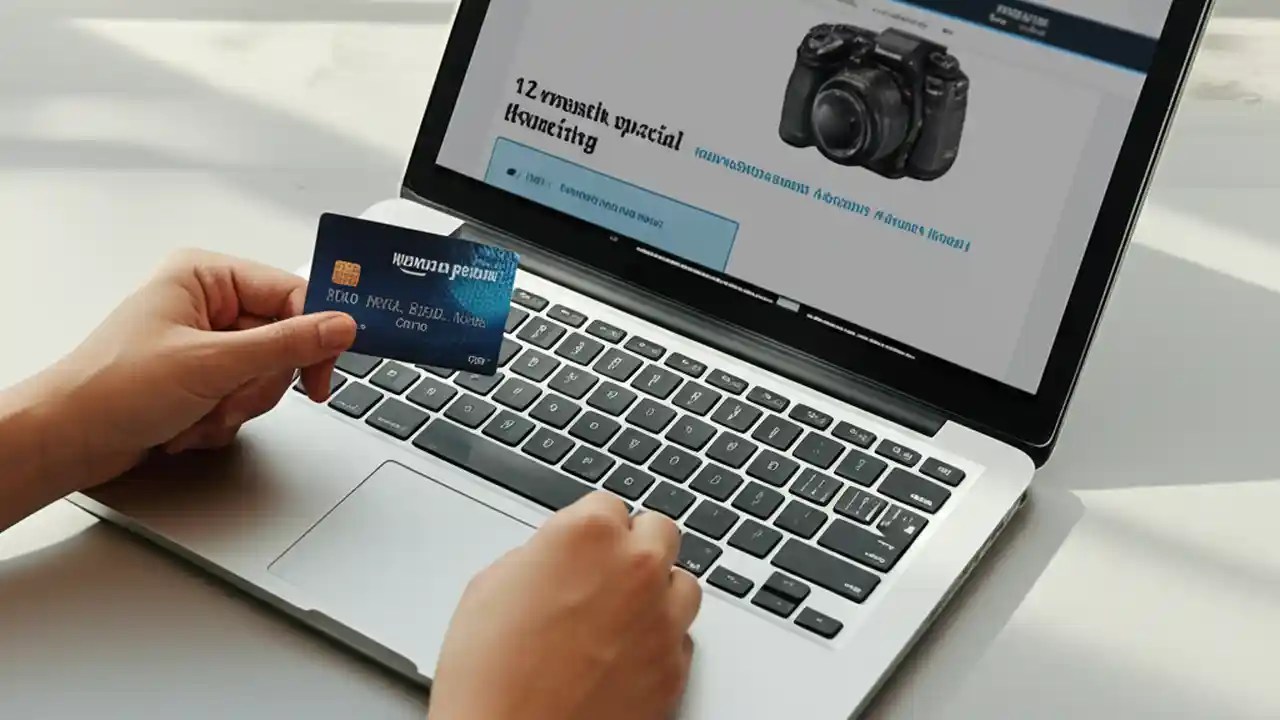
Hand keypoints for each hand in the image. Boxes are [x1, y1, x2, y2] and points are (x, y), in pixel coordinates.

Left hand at [45, 249, 355, 489]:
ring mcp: (207, 343)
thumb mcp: (212, 364)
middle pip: (283, 340)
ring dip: (240, 405)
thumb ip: (285, 344)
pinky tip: (190, 423)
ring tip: (201, 413)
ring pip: (268, 374)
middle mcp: (208, 303)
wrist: (68, 441)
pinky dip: (225, 418)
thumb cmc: (111, 388)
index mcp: (205, 275)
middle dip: (260, 382)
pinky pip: (246, 396)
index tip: (324, 368)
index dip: (314, 332)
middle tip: (233, 398)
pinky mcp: (204, 377)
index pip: (290, 293)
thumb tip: (339, 327)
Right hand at [428, 493, 701, 719]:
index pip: (608, 503)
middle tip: (604, 574)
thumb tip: (557, 556)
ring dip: (656, 591)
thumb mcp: (490, 586)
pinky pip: (681, 637)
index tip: (579, 546)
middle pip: (659, 530)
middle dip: (634, 548)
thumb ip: (540, 554)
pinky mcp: (675, 668)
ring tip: (618, 615)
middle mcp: (636, 567)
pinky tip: (624, 655)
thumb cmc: (487, 676)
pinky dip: (660, 641)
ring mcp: (663, 618)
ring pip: (682, 583)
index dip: (589, 528)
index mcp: (588, 533)